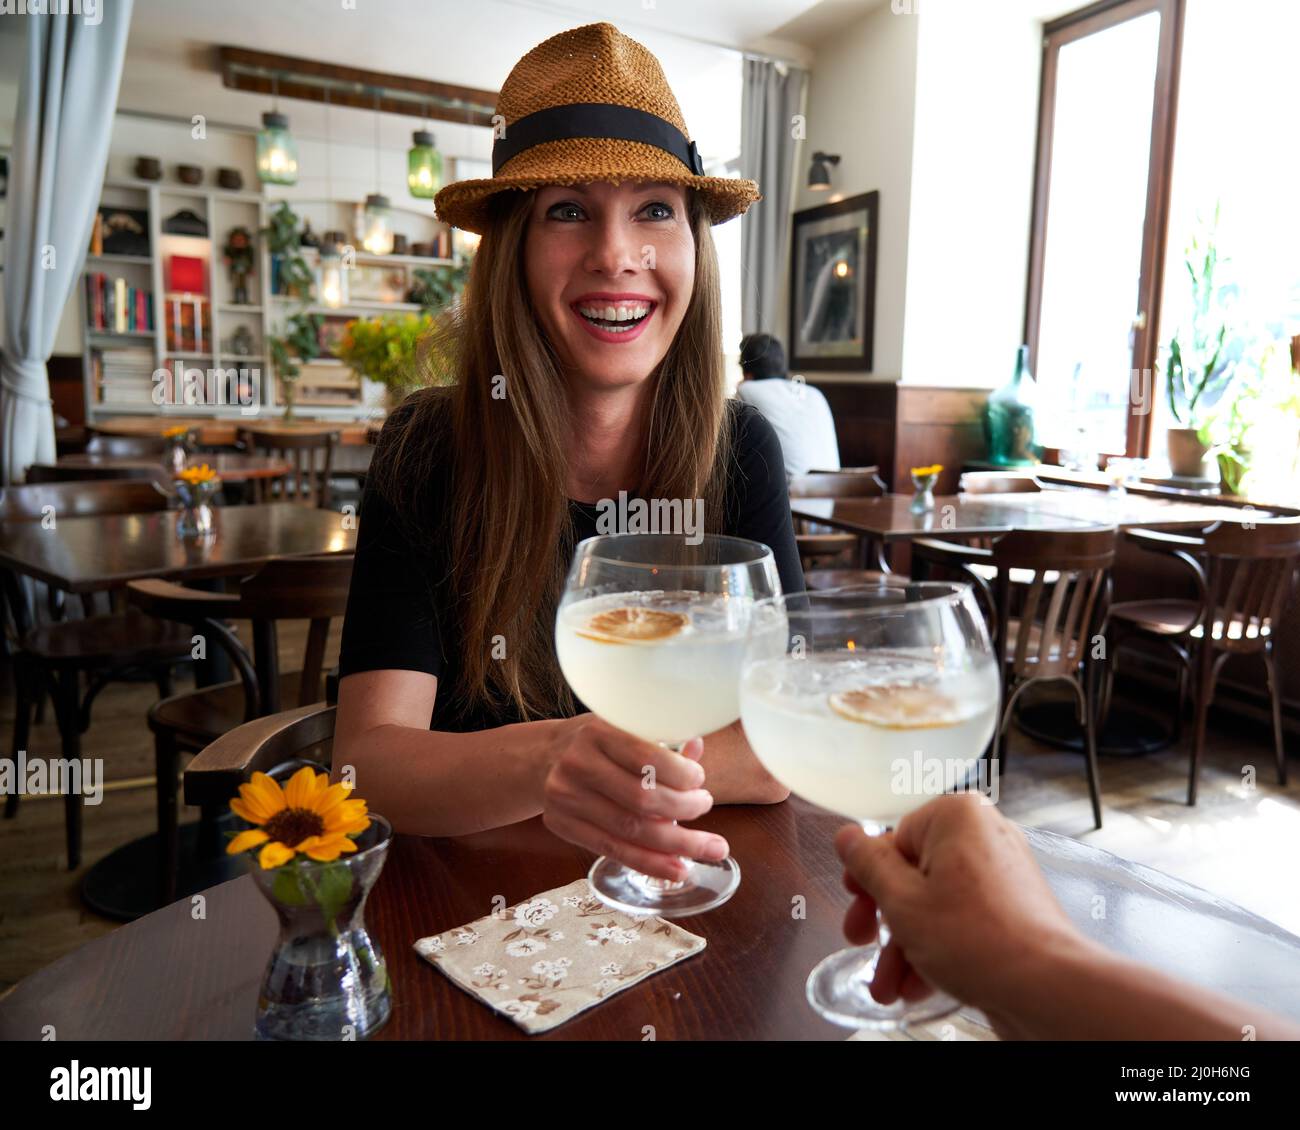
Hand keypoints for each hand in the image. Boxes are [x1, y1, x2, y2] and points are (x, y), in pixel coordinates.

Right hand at [541, 714, 729, 880]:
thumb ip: (661, 741)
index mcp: (598, 731)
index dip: (681, 775)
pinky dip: (649, 863)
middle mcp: (578, 763)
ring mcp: (566, 797)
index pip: (647, 757)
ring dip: (675, 845)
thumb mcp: (623, 727)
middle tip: (706, 809)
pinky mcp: (562, 825)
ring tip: (707, 849)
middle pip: (641, 799)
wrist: (544, 756)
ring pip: (629, 831)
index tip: (699, 781)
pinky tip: (676, 869)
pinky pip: (612, 851)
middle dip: (684, 810)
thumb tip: (697, 747)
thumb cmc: (597, 742)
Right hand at [834, 794, 1088, 1030]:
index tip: (857, 905)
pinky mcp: (1012, 908)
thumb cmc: (980, 940)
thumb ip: (867, 865)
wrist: (1046, 989)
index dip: (869, 879)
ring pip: (935, 902)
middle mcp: (983, 836)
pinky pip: (962, 920)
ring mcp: (1001, 873)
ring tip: (888, 984)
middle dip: (885, 919)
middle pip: (913, 872)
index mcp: (956, 817)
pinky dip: (938, 948)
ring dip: (905, 944)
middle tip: (863, 940)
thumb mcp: (900, 901)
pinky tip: (917, 985)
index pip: (892, 838)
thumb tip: (848, 837)